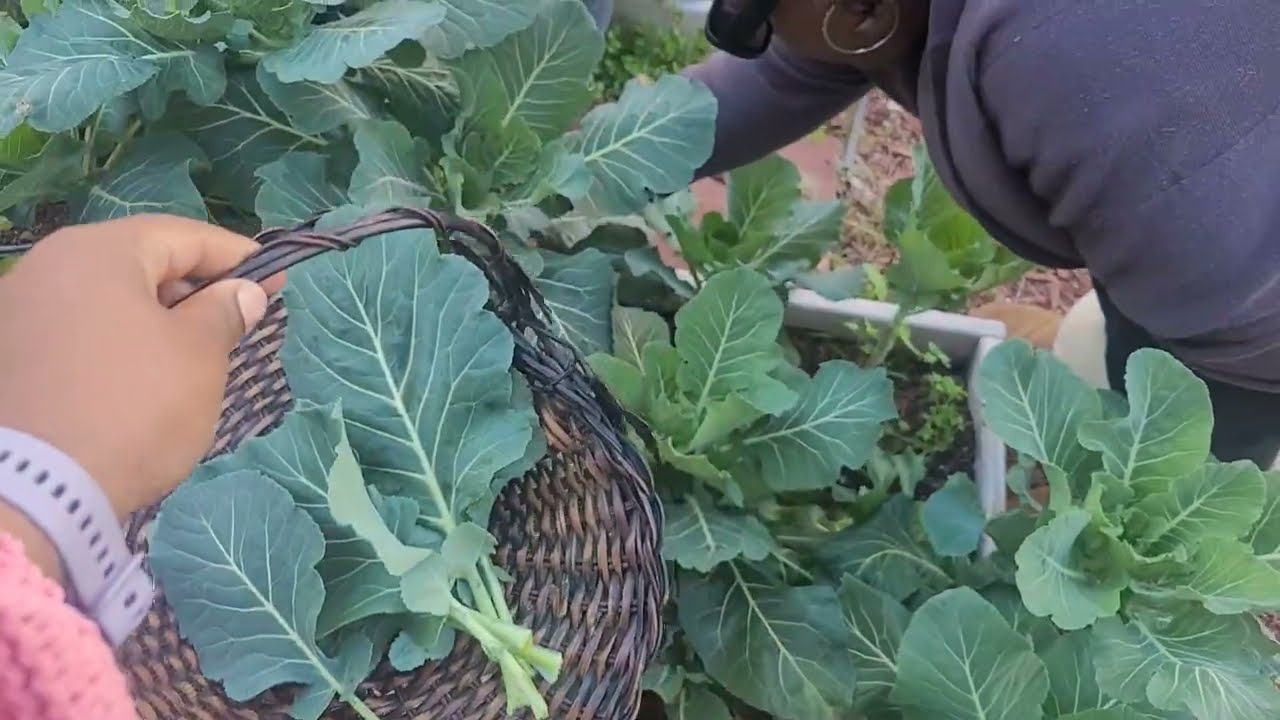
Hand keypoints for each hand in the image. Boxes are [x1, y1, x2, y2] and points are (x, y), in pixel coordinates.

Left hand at [0, 214, 281, 521]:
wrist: (37, 492)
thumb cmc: (132, 407)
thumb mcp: (198, 356)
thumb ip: (224, 312)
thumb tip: (241, 291)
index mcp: (95, 252)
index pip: (181, 236)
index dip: (236, 256)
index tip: (276, 277)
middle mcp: (46, 268)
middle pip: (138, 263)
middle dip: (194, 287)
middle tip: (239, 317)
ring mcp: (17, 314)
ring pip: (106, 299)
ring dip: (156, 316)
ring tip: (197, 350)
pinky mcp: (8, 360)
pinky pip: (78, 332)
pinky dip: (118, 342)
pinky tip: (144, 375)